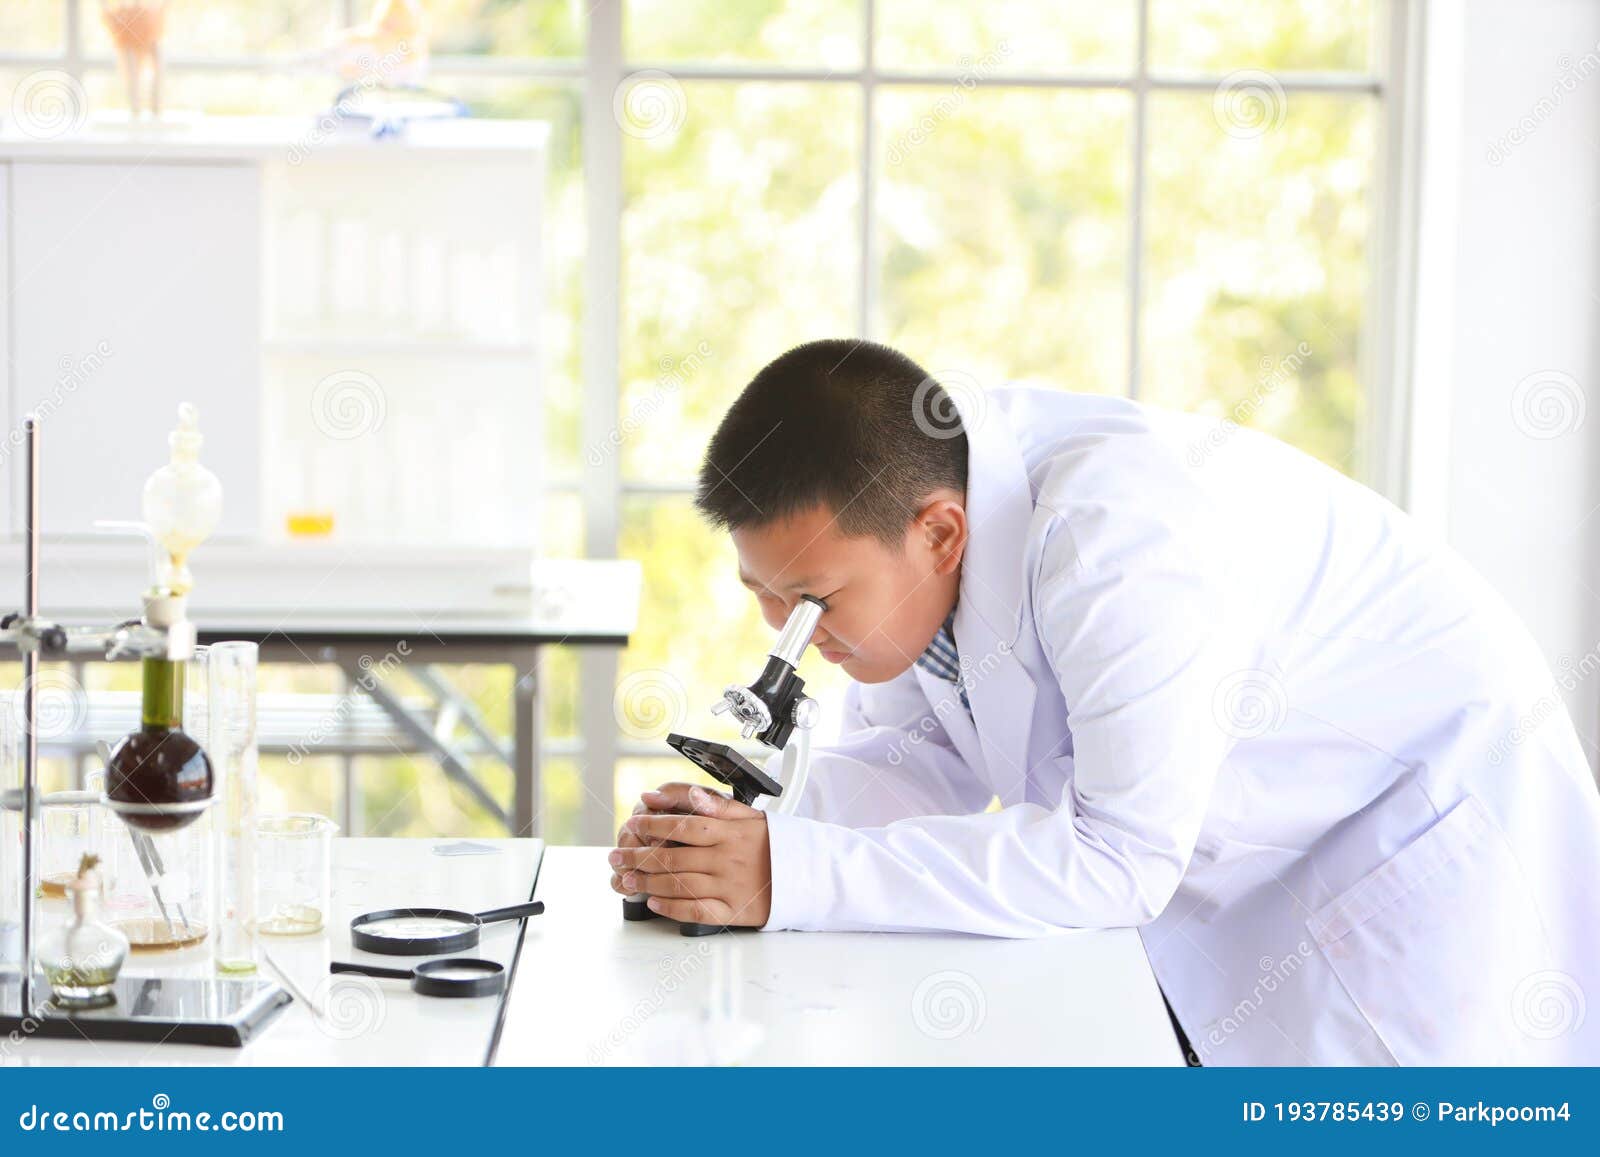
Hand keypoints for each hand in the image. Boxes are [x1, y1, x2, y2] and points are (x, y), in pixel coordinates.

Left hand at [608, 782, 772, 927]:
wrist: (809, 875)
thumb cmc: (775, 844)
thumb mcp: (750, 816)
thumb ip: (716, 805)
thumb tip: (690, 795)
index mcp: (729, 833)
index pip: (683, 826)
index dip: (654, 825)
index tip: (633, 824)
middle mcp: (727, 859)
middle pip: (673, 857)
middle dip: (639, 856)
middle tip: (616, 856)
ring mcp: (729, 886)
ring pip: (679, 884)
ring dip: (648, 882)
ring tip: (626, 878)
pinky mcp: (733, 911)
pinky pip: (698, 911)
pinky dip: (673, 908)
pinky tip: (655, 902)